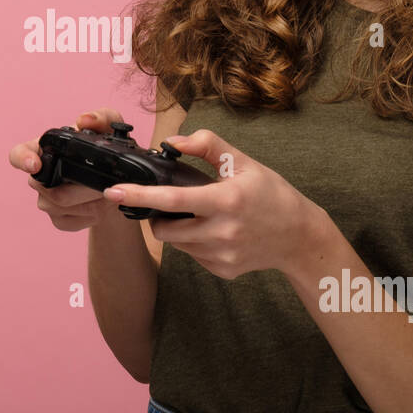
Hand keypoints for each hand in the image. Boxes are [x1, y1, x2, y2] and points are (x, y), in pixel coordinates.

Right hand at [8, 108, 125, 231]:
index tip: (34, 165)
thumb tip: (84, 119)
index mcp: (45, 149)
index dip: (22, 160)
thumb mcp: (112, 128)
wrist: (124, 184)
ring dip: (89, 201)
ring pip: (60, 206)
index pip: (18, 154)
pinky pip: (71, 221)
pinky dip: (91, 215)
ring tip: (106, 192)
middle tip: (104, 184)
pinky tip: (100, 206)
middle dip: (79, 187)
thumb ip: (101, 117)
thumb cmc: (109, 151)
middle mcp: (40, 176)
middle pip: (46, 187)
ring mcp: (47, 200)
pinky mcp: (59, 220)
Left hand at [103, 129, 326, 278]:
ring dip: (178, 230)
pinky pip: (193, 256)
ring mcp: (223, 255)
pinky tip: (216, 233)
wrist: (299, 236)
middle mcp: (223, 232)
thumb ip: (207, 145)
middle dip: (158, 216)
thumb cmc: (271, 193)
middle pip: (165, 229)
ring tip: (201, 216)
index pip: (172, 200)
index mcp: (226, 201)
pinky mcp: (224, 270)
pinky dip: (195, 244)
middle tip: (171, 204)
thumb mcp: (244, 162)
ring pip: (177, 244)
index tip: (114, 193)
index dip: (139, 196)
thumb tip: (172, 142)